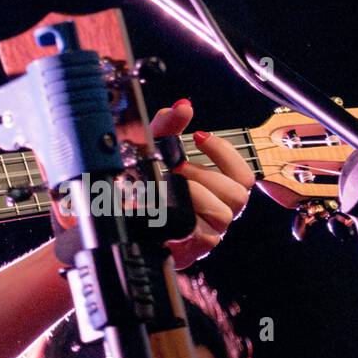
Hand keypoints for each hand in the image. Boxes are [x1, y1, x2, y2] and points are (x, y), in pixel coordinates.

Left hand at [152, 98, 254, 268]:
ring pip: (224, 214)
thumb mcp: (151, 152)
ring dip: (196, 194)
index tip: (199, 136)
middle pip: (238, 195)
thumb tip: (182, 106)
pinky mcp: (192, 251)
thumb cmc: (141, 187)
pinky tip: (164, 210)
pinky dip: (186, 219)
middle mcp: (217, 213)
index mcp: (216, 191)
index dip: (226, 153)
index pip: (243, 175)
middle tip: (176, 167)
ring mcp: (207, 234)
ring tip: (169, 187)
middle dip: (205, 174)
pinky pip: (204, 237)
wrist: (113, 223)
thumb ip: (166, 127)